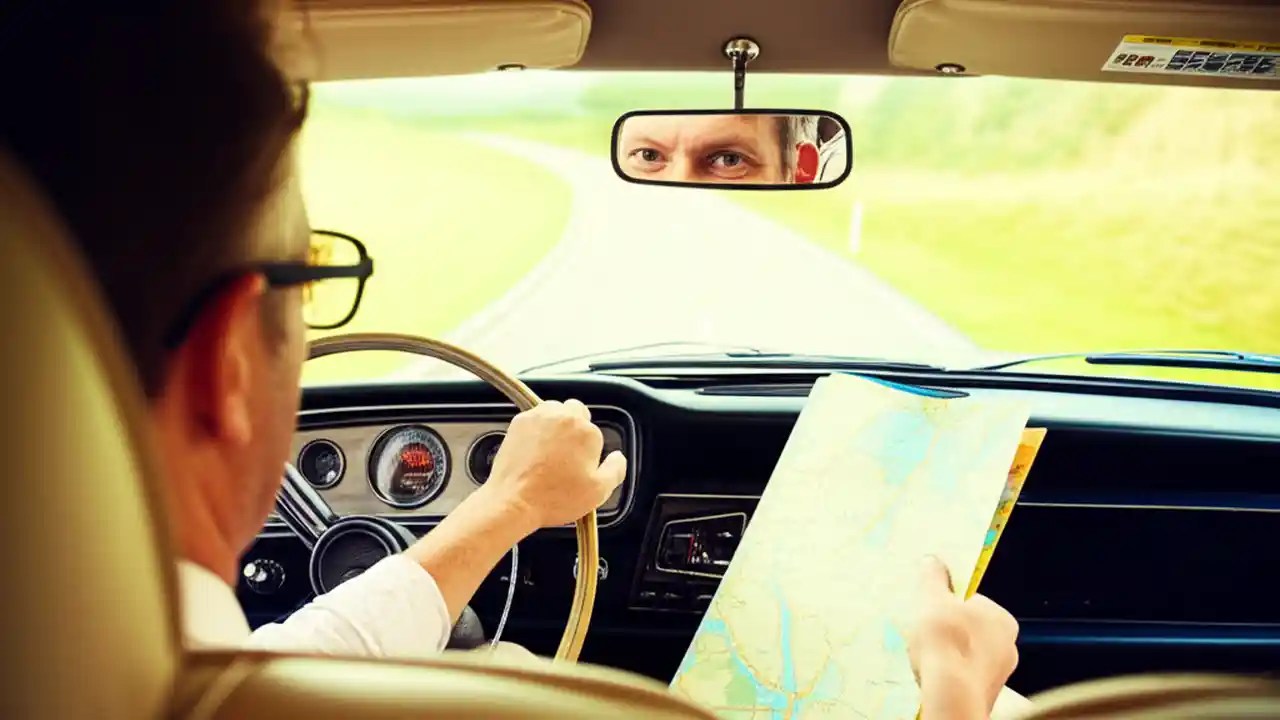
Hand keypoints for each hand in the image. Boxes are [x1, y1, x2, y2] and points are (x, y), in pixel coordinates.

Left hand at [485, 399, 625, 529]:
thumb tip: (618, 457)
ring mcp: (539, 416)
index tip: (581, 463)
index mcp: (586, 431)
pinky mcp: (518, 422)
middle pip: (575, 411)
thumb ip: (616, 469)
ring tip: (550, 451)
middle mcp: (563, 416)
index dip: (589, 448)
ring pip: (554, 410)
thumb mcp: (598, 491)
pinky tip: (533, 451)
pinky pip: (533, 418)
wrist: (514, 500)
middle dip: (574, 427)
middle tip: (567, 453)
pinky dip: (535, 429)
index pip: (595, 430)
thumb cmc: (554, 497)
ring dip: (555, 424)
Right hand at [907, 556, 1019, 719]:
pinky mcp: (987, 694)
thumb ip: (933, 577)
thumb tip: (933, 561)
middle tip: (925, 632)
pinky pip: (965, 678)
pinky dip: (951, 675)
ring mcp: (1000, 674)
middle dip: (950, 631)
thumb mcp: (932, 598)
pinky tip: (934, 675)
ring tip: (926, 656)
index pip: (974, 602)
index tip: (931, 609)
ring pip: (968, 656)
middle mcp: (1009, 646)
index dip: (949, 603)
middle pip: (971, 630)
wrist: (950, 695)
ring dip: (950, 655)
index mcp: (1002, 618)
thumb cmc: (945, 641)